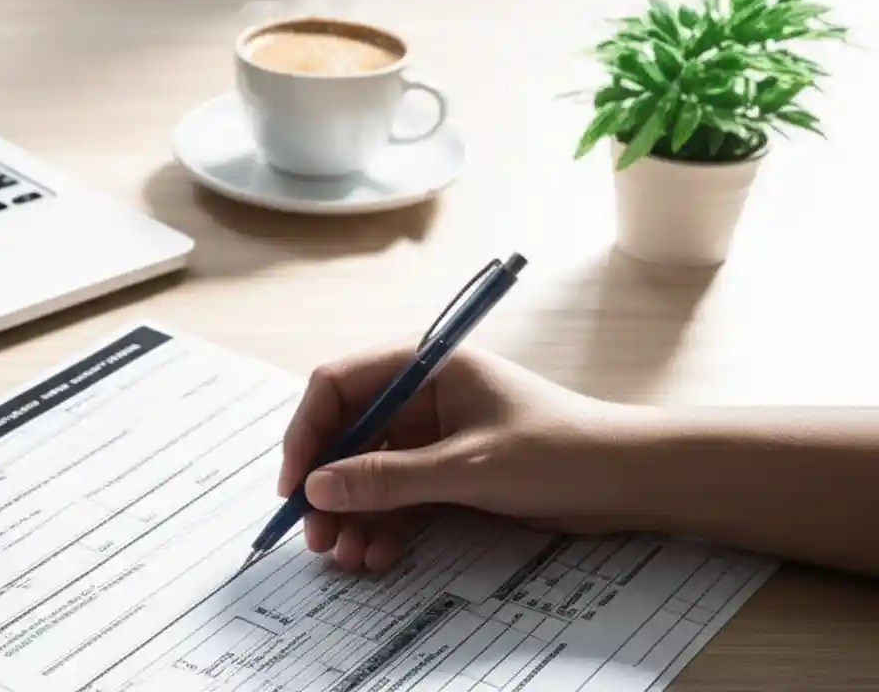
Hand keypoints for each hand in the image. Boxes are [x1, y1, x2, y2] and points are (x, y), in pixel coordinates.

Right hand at [279, 345, 643, 572]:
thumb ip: (389, 479)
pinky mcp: (450, 471)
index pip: (339, 386)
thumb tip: (318, 488)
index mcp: (426, 367)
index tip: (295, 485)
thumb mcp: (467, 467)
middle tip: (316, 537)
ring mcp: (436, 435)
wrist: (629, 481)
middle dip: (329, 487)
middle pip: (350, 435)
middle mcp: (424, 396)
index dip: (308, 433)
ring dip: (355, 514)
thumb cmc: (559, 452)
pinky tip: (378, 554)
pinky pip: (400, 496)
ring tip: (347, 557)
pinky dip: (385, 524)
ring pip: (371, 472)